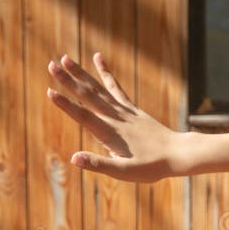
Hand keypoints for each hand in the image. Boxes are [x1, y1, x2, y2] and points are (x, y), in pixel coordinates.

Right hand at [47, 52, 189, 182]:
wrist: (178, 154)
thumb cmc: (151, 167)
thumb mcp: (124, 172)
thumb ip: (99, 164)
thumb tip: (74, 158)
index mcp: (110, 134)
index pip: (84, 116)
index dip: (66, 105)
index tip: (50, 91)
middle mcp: (115, 118)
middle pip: (88, 96)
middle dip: (68, 81)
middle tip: (51, 65)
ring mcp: (124, 111)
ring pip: (98, 88)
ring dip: (81, 73)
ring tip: (65, 57)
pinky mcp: (131, 108)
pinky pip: (115, 87)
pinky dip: (105, 73)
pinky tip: (98, 57)